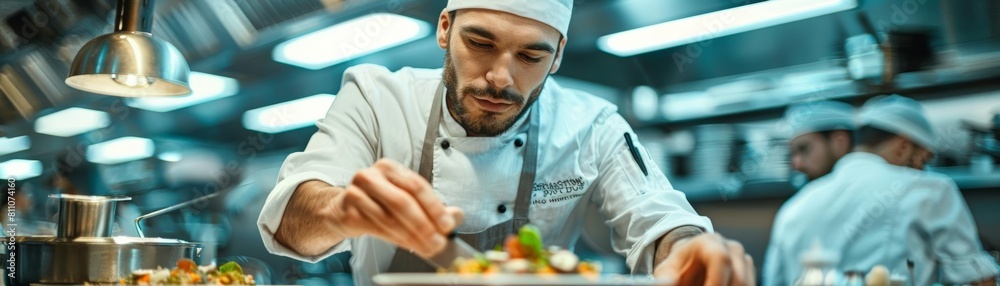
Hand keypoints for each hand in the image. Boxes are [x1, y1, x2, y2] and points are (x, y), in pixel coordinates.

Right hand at [331, 159, 463, 256]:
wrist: (342, 210)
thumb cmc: (379, 203)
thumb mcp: (407, 200)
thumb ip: (433, 207)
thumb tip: (458, 215)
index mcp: (390, 168)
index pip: (417, 185)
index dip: (435, 207)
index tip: (449, 225)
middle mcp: (372, 175)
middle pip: (403, 202)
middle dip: (425, 225)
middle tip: (438, 242)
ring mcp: (356, 192)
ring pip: (389, 219)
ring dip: (412, 237)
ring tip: (427, 248)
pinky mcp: (347, 211)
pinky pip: (376, 228)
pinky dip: (396, 239)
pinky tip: (408, 245)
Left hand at [653, 233, 755, 285]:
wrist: (689, 263)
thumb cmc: (678, 268)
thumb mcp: (666, 272)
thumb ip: (666, 279)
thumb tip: (666, 284)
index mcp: (708, 242)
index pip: (720, 259)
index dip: (716, 282)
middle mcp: (730, 247)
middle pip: (737, 276)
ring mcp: (742, 259)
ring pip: (746, 284)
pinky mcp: (749, 271)